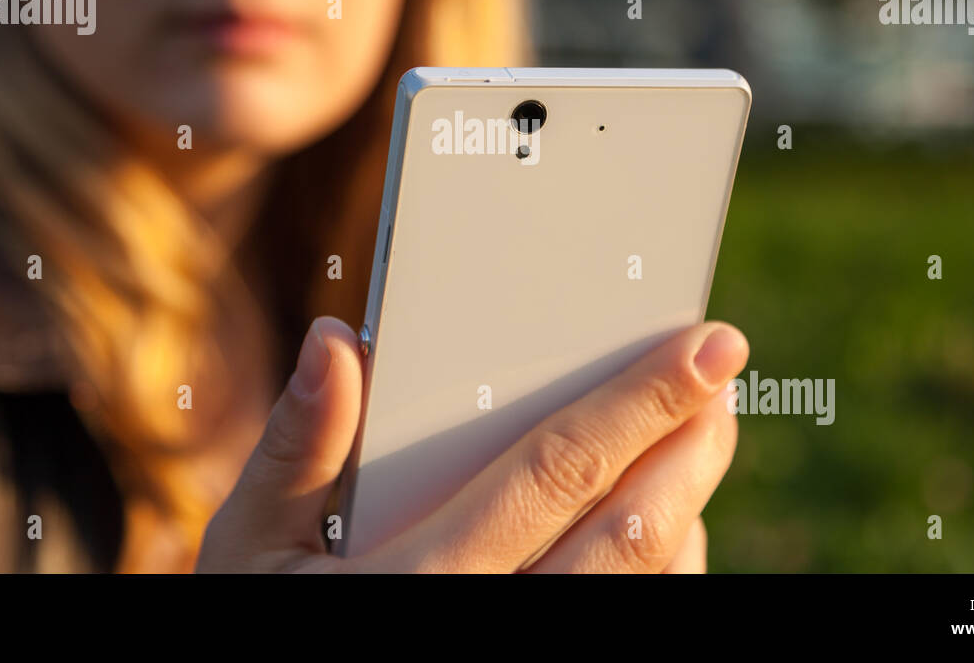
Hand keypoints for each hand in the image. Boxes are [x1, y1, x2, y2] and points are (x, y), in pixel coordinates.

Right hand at [196, 316, 747, 572]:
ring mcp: (533, 653)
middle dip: (693, 442)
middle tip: (723, 370)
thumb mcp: (251, 549)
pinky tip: (659, 518)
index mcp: (424, 582)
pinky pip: (638, 618)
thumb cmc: (268, 624)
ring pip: (650, 584)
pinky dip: (665, 564)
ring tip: (698, 431)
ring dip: (689, 501)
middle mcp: (496, 622)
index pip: (557, 471)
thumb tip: (338, 342)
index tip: (707, 344)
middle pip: (635, 531)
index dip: (642, 401)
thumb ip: (297, 448)